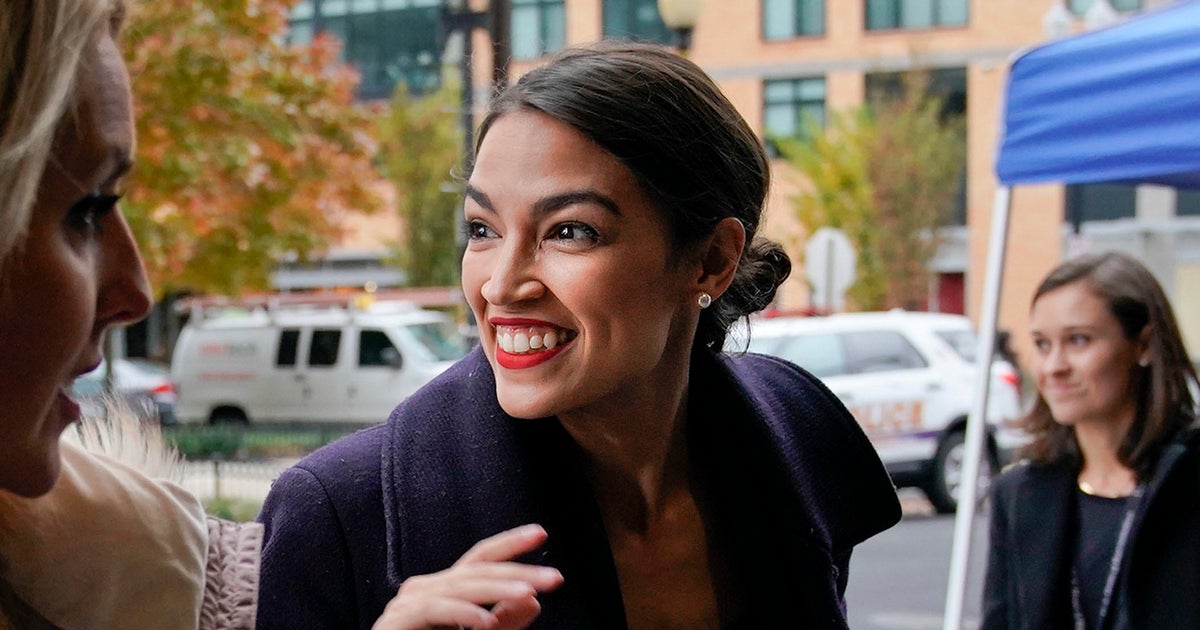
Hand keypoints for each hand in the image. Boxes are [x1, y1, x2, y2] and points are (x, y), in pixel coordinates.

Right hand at [371, 524, 563, 629]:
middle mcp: (425, 588)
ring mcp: (408, 602)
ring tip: (529, 593)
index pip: (480, 558)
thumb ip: (504, 623)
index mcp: (443, 588)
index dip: (510, 542)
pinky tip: (487, 622)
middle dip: (519, 571)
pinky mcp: (398, 621)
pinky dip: (463, 615)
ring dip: (498, 590)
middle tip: (556, 578)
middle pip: (477, 570)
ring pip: (460, 586)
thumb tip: (535, 602)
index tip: (542, 533)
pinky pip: (436, 611)